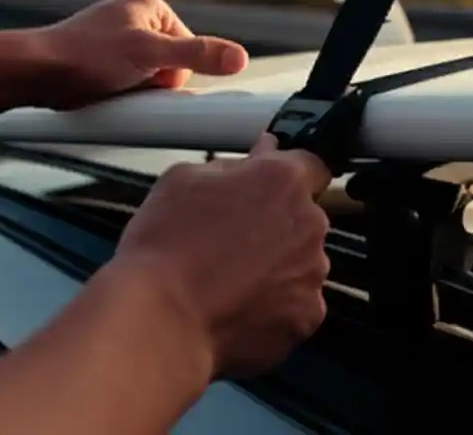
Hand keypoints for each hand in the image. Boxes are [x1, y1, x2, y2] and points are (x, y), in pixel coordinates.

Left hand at [29, 0, 248, 109]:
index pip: (190, 48)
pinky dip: (122, 92)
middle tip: (126, 80)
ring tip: (110, 84)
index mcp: (150, 4)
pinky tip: (105, 91)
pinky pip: (130, 83)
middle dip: (154, 81)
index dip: (173, 71)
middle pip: (172, 65)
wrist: (33, 73)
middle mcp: (136, 18)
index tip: (147, 72)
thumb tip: (239, 57)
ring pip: (151, 77)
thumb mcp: (149, 54)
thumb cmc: (84, 55)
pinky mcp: (105, 62)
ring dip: (137, 89)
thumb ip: (197, 54)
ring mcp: (119, 40)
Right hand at [111, 134, 332, 378]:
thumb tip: (262, 153)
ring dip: (279, 265)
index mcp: (283, 181)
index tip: (267, 190)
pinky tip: (240, 306)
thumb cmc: (165, 245)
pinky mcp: (307, 314)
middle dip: (278, 224)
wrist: (160, 319)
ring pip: (302, 261)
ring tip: (231, 279)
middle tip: (233, 241)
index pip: (311, 167)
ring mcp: (312, 271)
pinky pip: (297, 302)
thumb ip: (234, 164)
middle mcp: (309, 223)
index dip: (287, 178)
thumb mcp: (184, 180)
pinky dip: (276, 305)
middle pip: (305, 218)